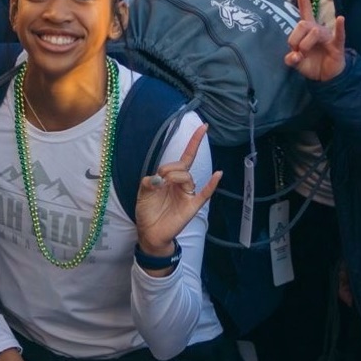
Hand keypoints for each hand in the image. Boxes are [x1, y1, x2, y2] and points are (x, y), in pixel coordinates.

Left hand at [133, 123, 220, 268]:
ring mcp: (188, 194)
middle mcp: (182, 184)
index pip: (184, 157)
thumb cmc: (147, 212)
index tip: (203, 127)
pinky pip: (204, 193)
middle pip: (182, 166)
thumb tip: (159, 178)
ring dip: (175, 176)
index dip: (193, 142)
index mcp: (171, 178)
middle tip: (160, 180)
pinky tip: (218, 175)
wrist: (149, 233)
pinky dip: (211, 184)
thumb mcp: (142, 193)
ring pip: (187, 177)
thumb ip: (149, 182)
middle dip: (169, 169)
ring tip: (165, 185)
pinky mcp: (192, 206)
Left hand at [283, 0, 345, 81]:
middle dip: (294, 38)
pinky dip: (339, 27)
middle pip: (302, 23)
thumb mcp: (296, 62)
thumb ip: (290, 58)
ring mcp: (328, 36)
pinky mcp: (337, 45)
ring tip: (303, 54)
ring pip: (314, 31)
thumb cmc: (312, 63)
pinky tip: (340, 19)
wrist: (326, 77)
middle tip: (295, 51)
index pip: (305, 8)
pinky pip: (339, 35)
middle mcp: (317, 29)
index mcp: (307, 29)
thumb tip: (293, 57)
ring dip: (304, 45)